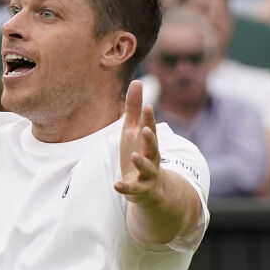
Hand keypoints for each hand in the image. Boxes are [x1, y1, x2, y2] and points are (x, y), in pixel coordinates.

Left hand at [114, 80, 161, 201]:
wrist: (151, 188)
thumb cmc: (139, 152)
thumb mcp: (134, 131)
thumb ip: (134, 109)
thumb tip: (137, 81)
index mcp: (147, 142)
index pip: (149, 128)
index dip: (148, 118)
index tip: (148, 105)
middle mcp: (151, 156)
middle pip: (153, 147)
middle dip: (150, 138)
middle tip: (147, 129)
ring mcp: (147, 174)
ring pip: (147, 168)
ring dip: (140, 162)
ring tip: (133, 155)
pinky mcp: (139, 189)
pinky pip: (132, 189)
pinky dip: (125, 187)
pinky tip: (116, 185)